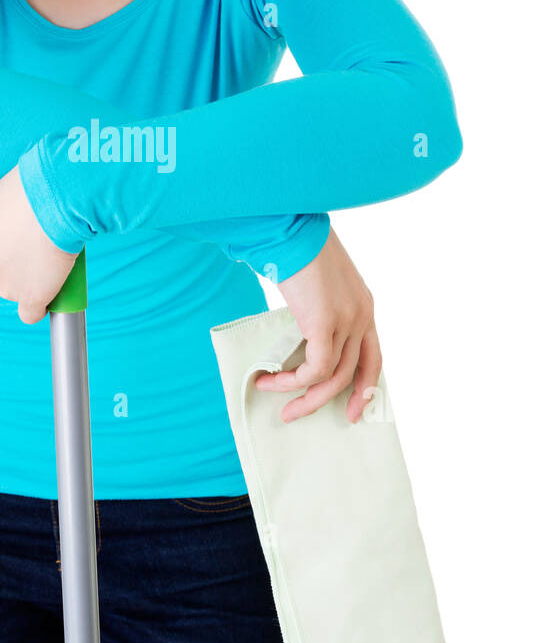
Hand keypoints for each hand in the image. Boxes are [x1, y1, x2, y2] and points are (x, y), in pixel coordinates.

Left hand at [0, 166, 79, 327]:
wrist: (47, 199)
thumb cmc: (17, 196)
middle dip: (3, 277)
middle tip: (22, 259)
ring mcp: (4, 290)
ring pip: (18, 294)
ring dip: (29, 278)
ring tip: (43, 245)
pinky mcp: (31, 298)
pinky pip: (36, 310)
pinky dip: (45, 300)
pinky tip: (53, 280)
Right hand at [254, 226, 381, 423]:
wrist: (289, 228)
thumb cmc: (294, 248)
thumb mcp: (316, 285)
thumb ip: (317, 310)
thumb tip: (298, 336)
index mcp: (363, 305)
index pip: (372, 357)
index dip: (365, 388)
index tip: (352, 411)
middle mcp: (362, 315)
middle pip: (353, 373)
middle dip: (327, 401)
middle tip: (298, 414)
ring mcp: (347, 319)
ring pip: (332, 376)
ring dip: (302, 395)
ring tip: (277, 400)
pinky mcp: (326, 322)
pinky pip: (314, 367)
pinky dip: (292, 380)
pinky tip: (271, 378)